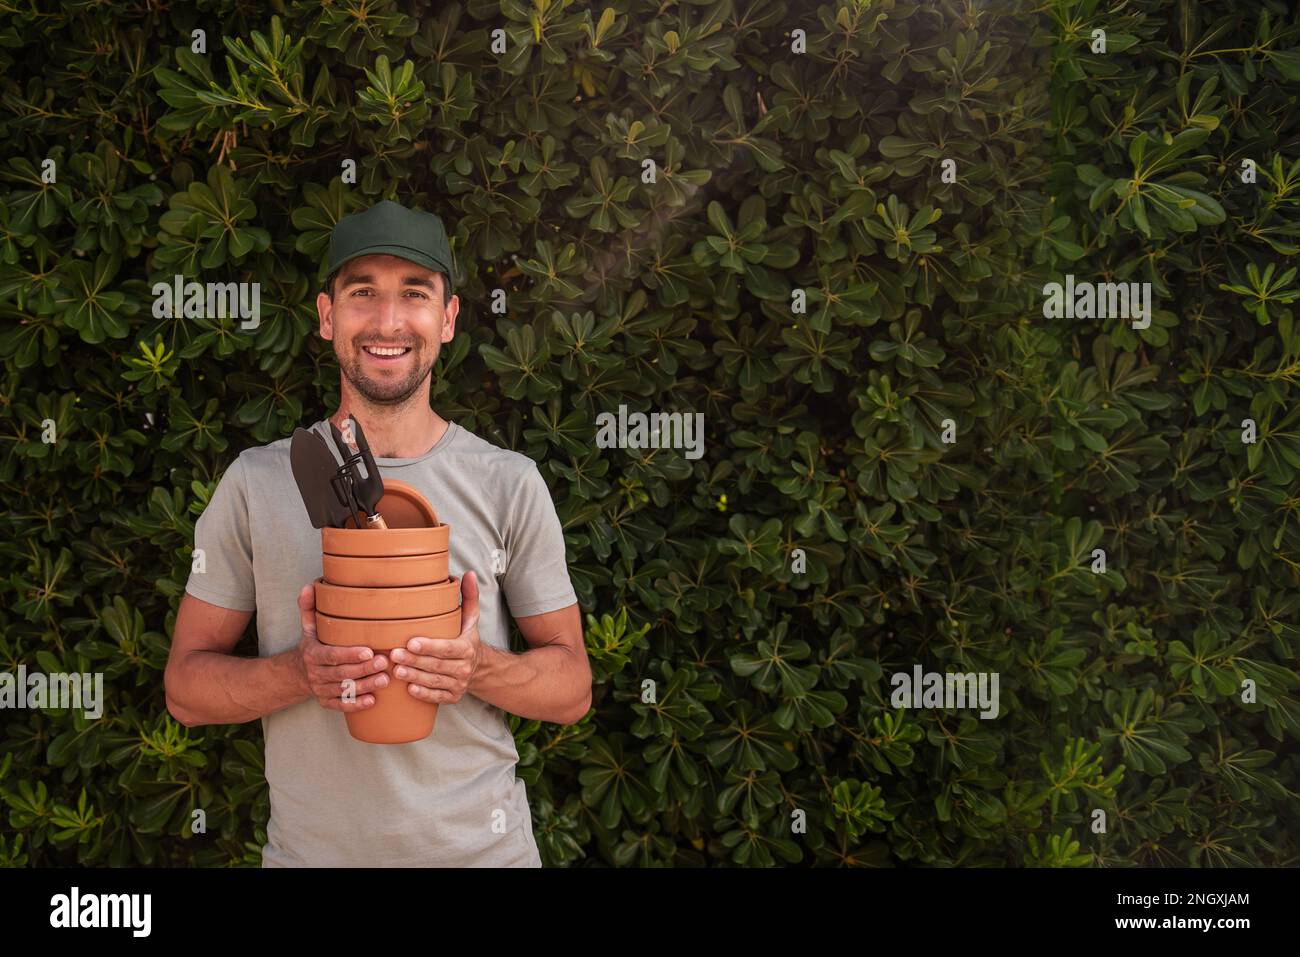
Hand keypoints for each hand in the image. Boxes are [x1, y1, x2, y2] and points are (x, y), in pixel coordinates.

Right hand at [295, 583, 389, 710]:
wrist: (299, 673)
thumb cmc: (313, 644)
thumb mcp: (308, 626)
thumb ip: (309, 607)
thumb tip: (310, 585)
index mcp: (313, 654)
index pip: (331, 655)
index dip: (349, 654)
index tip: (368, 650)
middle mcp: (316, 673)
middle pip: (341, 673)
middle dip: (363, 669)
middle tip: (384, 662)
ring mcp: (321, 689)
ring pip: (344, 690)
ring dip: (365, 686)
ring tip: (385, 679)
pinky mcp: (326, 701)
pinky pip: (341, 705)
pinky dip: (356, 704)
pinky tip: (373, 700)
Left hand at [390, 570, 482, 704]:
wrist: (478, 668)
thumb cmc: (466, 638)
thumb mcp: (470, 618)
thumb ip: (469, 597)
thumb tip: (469, 574)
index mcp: (467, 647)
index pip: (447, 648)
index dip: (429, 646)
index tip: (411, 642)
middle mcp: (464, 668)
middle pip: (437, 665)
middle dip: (415, 661)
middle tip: (393, 655)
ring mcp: (458, 684)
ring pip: (434, 681)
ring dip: (414, 676)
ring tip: (395, 671)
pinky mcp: (452, 697)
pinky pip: (436, 697)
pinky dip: (423, 693)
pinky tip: (408, 688)